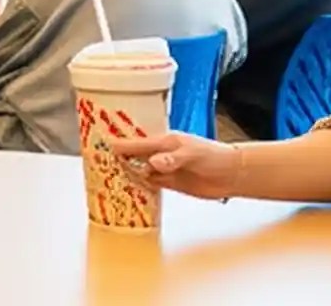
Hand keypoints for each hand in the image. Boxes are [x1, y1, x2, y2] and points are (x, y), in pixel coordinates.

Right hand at [112, 132, 242, 200]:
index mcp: (165, 142)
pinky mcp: (170, 183)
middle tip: (98, 159)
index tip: (104, 145)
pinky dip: (139, 184)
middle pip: (135, 156)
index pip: (138, 143)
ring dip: (127, 172)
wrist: (232, 174)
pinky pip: (149, 183)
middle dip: (118, 157)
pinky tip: (129, 186)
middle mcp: (161, 155)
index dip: (121, 145)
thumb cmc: (215, 157)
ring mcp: (165, 169)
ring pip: (140, 170)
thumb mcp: (193, 154)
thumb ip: (173, 159)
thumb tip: (153, 163)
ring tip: (107, 174)